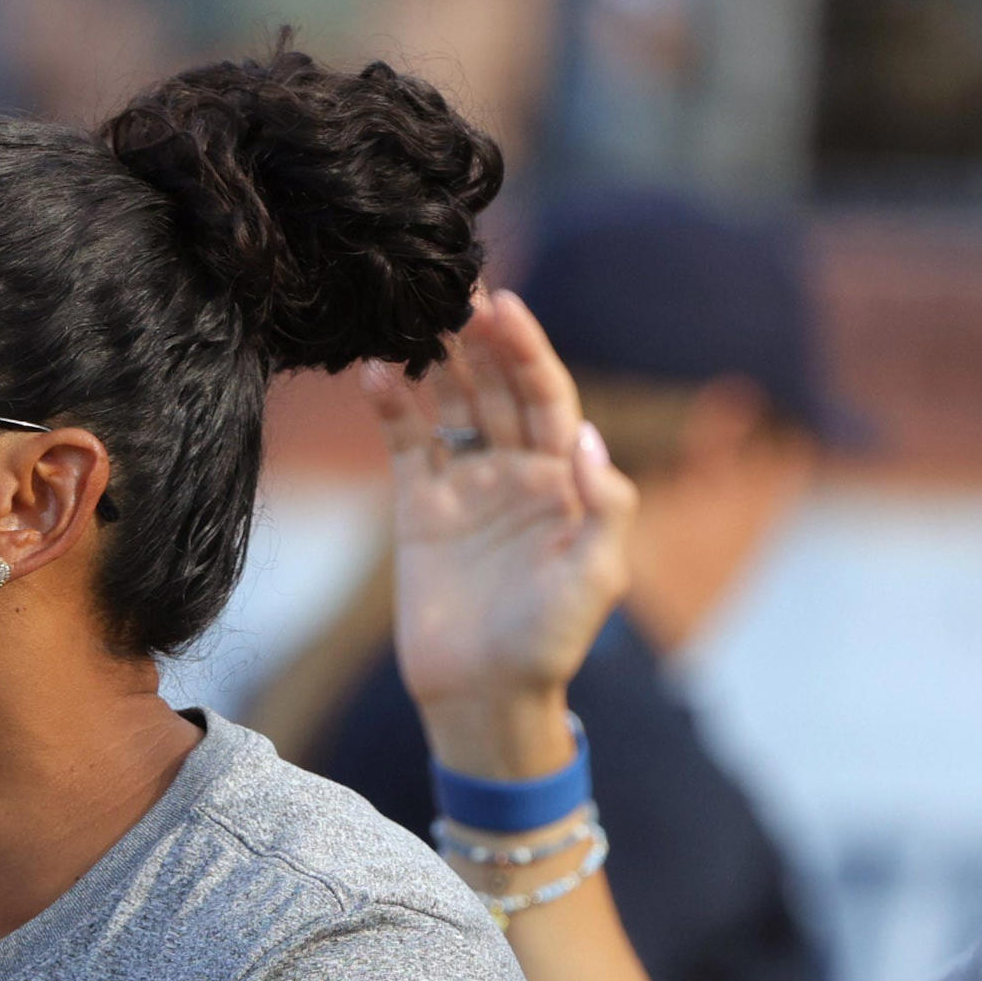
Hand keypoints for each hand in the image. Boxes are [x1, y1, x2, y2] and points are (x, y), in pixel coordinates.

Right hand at [361, 290, 635, 763]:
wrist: (484, 695)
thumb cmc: (551, 642)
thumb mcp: (598, 576)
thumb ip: (606, 506)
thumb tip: (588, 436)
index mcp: (566, 478)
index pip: (548, 395)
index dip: (527, 350)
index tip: (504, 305)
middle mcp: (518, 470)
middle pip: (499, 386)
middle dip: (480, 336)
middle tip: (454, 285)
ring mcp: (468, 483)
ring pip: (452, 403)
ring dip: (436, 358)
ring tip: (413, 312)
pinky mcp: (420, 506)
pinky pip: (407, 442)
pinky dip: (392, 405)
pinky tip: (375, 371)